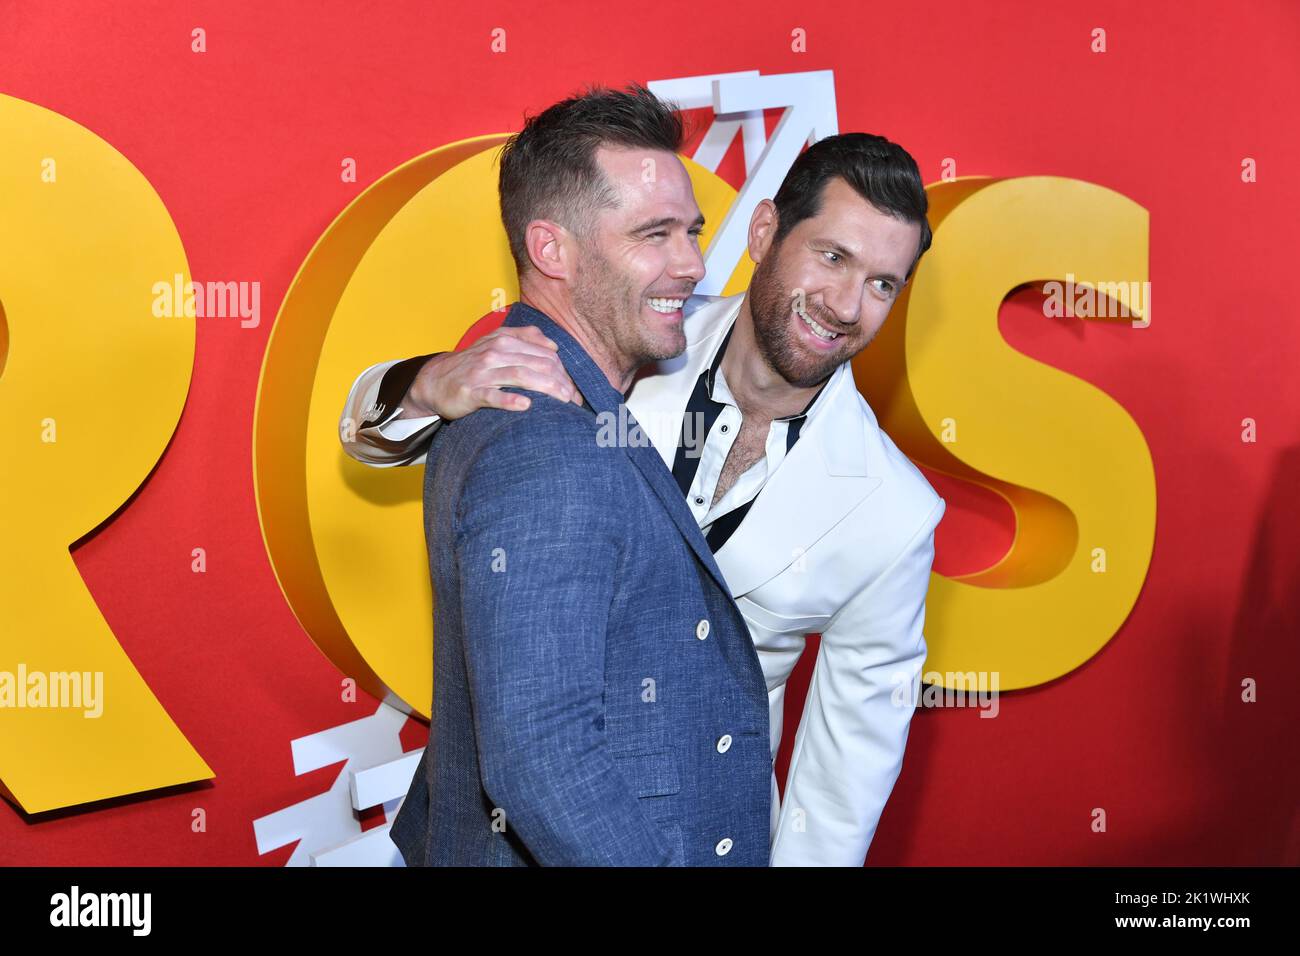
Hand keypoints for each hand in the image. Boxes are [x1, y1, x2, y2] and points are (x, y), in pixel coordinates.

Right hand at [397, 325, 581, 419]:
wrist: (434, 380)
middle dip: (560, 381)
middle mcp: (495, 352)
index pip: (543, 353)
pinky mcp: (470, 392)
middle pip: (536, 363)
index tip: (576, 390)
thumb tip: (553, 343)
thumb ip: (524, 337)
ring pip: (519, 376)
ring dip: (545, 388)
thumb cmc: (473, 364)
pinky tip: (526, 406)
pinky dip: (509, 400)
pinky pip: (492, 396)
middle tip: (575, 400)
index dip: (564, 370)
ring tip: (563, 400)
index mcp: (504, 339)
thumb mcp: (495, 343)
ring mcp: (482, 372)